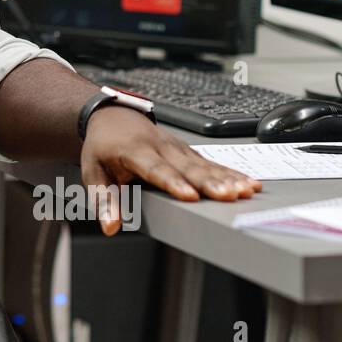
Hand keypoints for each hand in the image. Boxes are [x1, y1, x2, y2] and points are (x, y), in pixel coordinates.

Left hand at [81, 106, 261, 235]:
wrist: (113, 116)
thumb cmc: (104, 147)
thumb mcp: (93, 173)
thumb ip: (104, 200)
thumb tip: (111, 226)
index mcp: (135, 152)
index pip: (156, 169)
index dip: (174, 182)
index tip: (190, 195)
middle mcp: (160, 148)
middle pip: (188, 168)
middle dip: (210, 182)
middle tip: (229, 195)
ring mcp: (177, 148)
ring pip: (204, 164)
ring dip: (226, 177)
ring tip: (246, 190)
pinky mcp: (188, 151)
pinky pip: (211, 163)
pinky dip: (231, 173)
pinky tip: (248, 183)